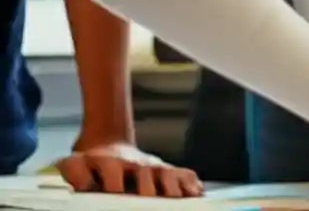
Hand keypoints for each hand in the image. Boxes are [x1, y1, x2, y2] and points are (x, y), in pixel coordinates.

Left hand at [57, 141, 201, 196]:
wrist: (111, 146)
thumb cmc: (93, 164)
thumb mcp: (75, 163)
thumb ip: (74, 173)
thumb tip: (83, 186)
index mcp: (111, 163)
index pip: (114, 176)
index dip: (115, 187)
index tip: (115, 194)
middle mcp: (137, 164)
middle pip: (148, 176)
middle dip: (149, 190)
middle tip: (148, 201)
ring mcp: (155, 167)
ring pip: (170, 176)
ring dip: (173, 189)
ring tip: (175, 201)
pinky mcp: (169, 171)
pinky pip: (186, 176)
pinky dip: (192, 186)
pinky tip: (195, 197)